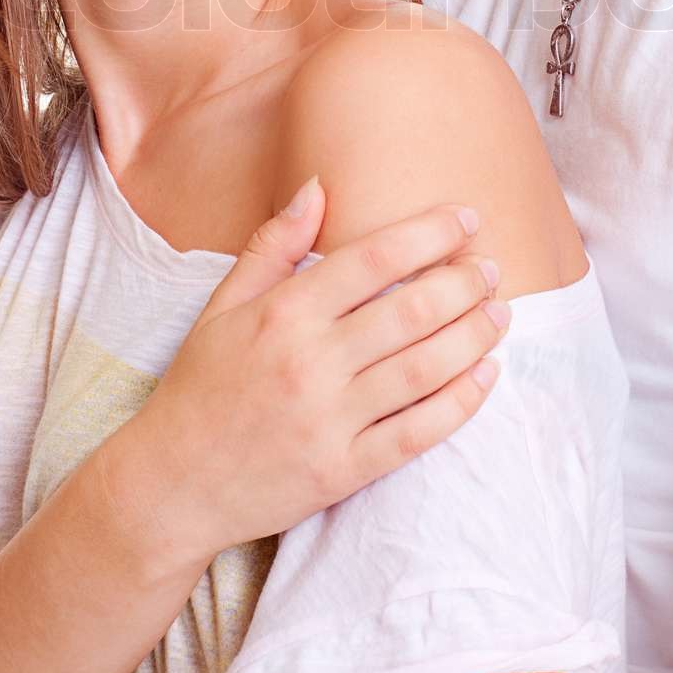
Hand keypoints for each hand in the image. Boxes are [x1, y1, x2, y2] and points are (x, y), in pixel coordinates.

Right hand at [125, 180, 506, 559]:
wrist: (170, 486)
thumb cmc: (201, 386)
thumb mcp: (223, 305)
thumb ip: (273, 244)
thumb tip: (318, 186)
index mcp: (283, 313)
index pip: (374, 258)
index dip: (429, 233)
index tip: (466, 218)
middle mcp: (310, 362)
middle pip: (411, 310)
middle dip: (465, 282)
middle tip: (492, 267)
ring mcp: (329, 420)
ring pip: (424, 369)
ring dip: (473, 335)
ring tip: (501, 313)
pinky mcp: (343, 471)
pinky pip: (417, 433)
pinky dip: (460, 402)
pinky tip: (486, 375)